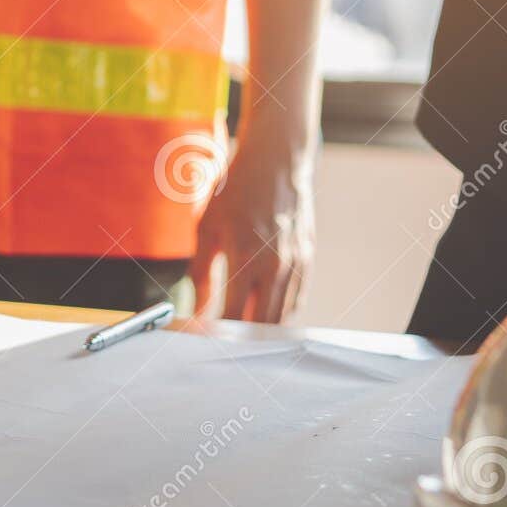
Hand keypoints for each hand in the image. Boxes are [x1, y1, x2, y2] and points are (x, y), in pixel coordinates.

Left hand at [190, 121, 316, 322]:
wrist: (275, 163)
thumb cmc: (235, 192)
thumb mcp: (207, 227)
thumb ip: (201, 272)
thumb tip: (197, 306)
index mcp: (245, 257)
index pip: (234, 314)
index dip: (220, 332)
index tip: (207, 340)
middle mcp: (275, 265)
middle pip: (263, 323)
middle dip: (243, 338)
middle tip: (225, 343)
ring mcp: (296, 263)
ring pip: (284, 316)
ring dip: (263, 330)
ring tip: (243, 336)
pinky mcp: (308, 259)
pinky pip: (297, 299)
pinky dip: (282, 314)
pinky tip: (266, 316)